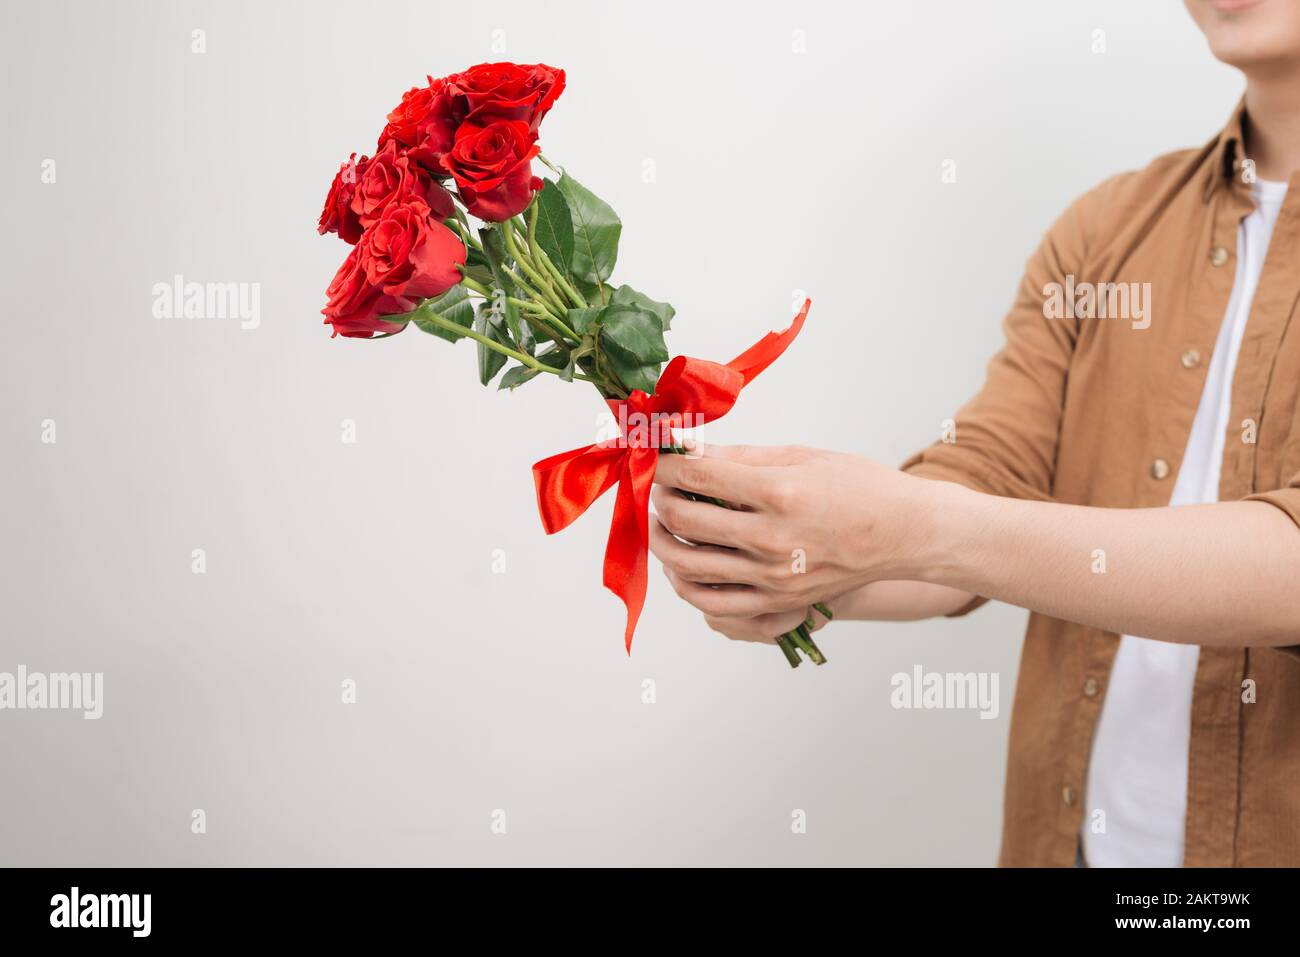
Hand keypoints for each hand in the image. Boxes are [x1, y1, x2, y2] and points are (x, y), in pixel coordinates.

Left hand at [648, 443, 939, 627]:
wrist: (904, 534)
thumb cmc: (858, 487)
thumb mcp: (802, 456)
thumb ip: (741, 456)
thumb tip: (691, 450)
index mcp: (779, 492)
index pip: (697, 477)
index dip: (665, 466)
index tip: (657, 459)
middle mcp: (772, 538)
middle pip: (685, 520)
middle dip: (659, 499)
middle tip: (657, 488)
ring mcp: (773, 577)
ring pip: (689, 565)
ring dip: (662, 541)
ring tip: (661, 525)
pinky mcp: (777, 601)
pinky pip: (714, 603)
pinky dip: (686, 584)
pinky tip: (681, 566)